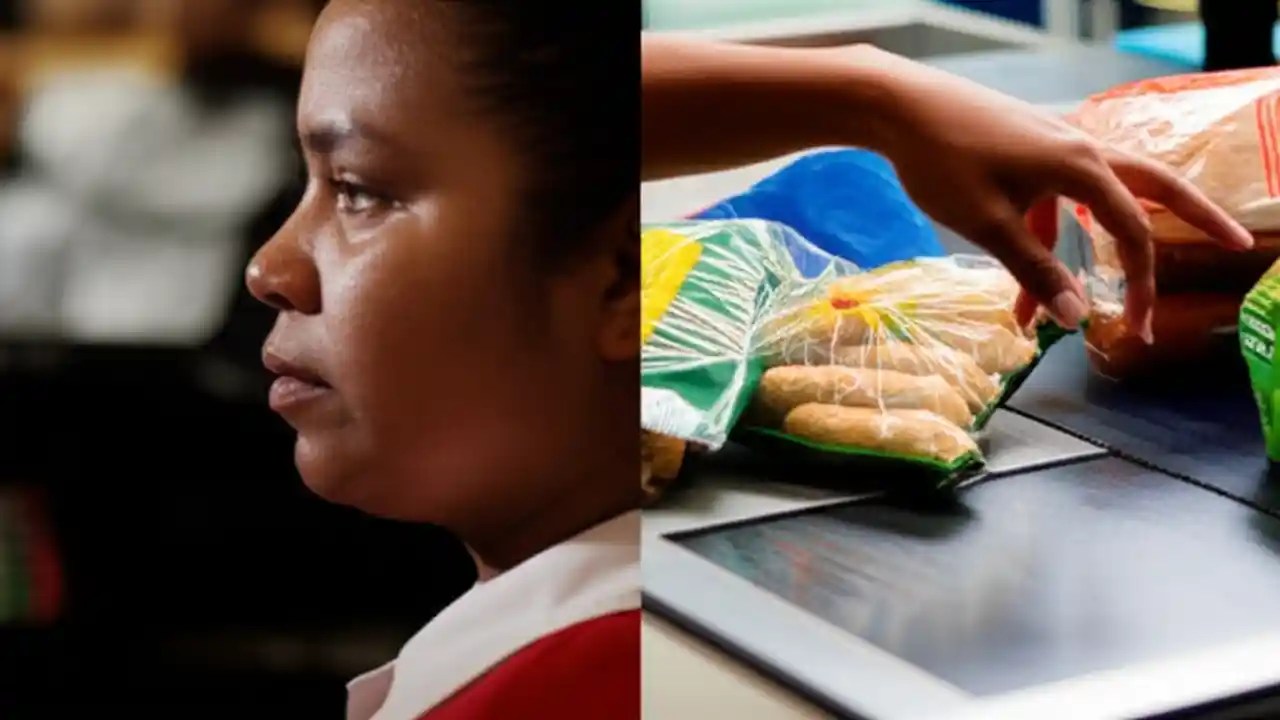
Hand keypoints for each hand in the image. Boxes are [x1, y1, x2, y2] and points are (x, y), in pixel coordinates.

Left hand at [859, 49, 1252, 339]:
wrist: (899, 105)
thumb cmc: (942, 160)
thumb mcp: (988, 225)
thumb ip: (1034, 271)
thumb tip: (1077, 318)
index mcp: (1081, 166)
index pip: (1133, 231)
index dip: (1142, 283)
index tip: (1139, 328)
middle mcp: (1080, 148)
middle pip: (1153, 187)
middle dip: (1194, 218)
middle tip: (1234, 243)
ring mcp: (1055, 145)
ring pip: (1097, 198)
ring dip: (1089, 252)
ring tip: (1074, 304)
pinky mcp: (1028, 148)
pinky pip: (1053, 198)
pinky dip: (1046, 239)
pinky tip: (1019, 284)